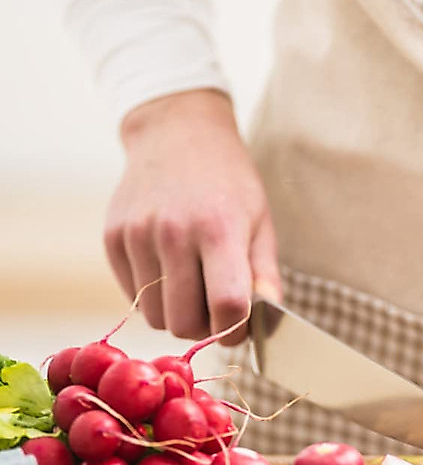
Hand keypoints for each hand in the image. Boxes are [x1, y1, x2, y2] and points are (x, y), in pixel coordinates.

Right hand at [105, 90, 280, 342]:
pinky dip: (153, 297)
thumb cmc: (229, 183)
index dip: (237, 331)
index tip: (241, 328)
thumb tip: (267, 323)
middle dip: (205, 329)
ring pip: (155, 317)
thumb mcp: (260, 222)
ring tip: (194, 289)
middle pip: (184, 323)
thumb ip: (264, 275)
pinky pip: (132, 297)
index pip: (227, 306)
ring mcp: (137, 235)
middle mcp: (172, 233)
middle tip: (216, 311)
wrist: (177, 134)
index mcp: (219, 230)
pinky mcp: (112, 238)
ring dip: (177, 316)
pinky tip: (169, 270)